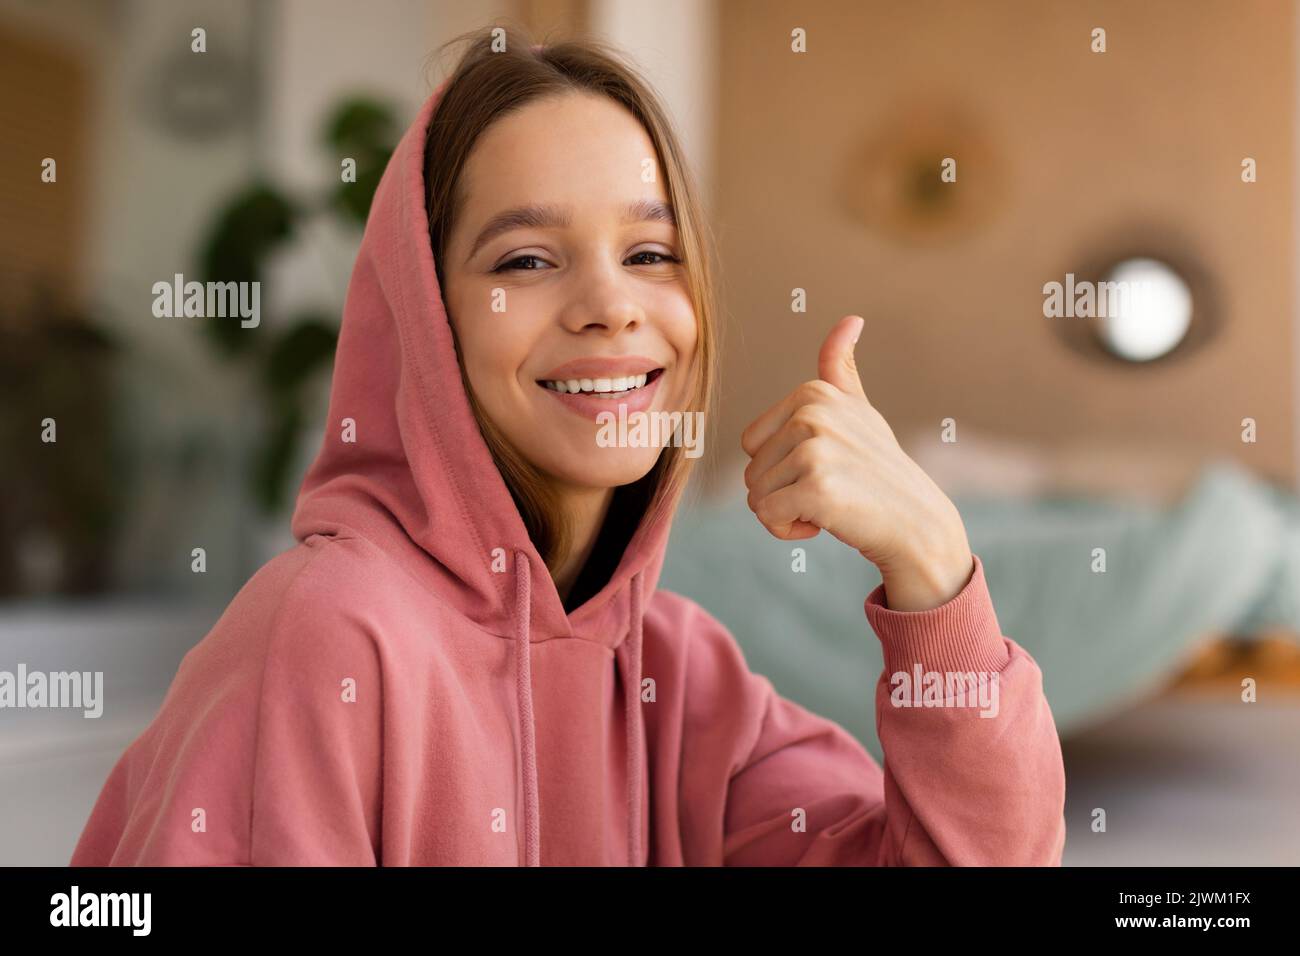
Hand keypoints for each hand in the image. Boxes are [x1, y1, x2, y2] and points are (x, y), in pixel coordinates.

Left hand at [740, 315, 973, 610]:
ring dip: (787, 513)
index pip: (752, 444)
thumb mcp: (860, 412)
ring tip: (831, 504)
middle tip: (830, 490)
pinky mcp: (816, 486)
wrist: (916, 523)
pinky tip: (826, 522)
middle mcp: (812, 414)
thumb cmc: (879, 471)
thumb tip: (851, 318)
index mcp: (812, 393)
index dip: (779, 466)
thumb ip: (841, 370)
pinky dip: (789, 529)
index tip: (823, 466)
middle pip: (750, 471)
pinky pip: (768, 516)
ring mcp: (815, 448)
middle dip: (782, 493)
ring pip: (755, 496)